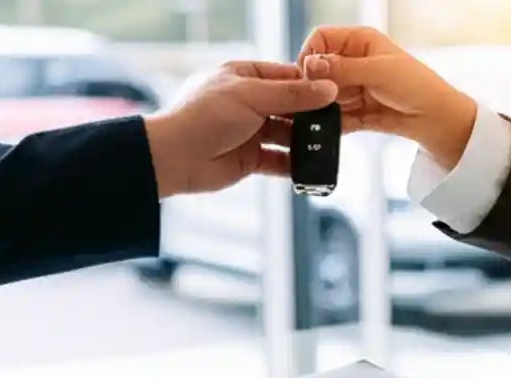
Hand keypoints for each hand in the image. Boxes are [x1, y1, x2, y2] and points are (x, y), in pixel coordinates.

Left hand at [143, 61, 338, 197]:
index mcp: (244, 77)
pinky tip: (311, 168)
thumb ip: (292, 95)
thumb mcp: (251, 96)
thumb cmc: (204, 117)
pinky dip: (294, 165)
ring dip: (305, 142)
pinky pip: (278, 161)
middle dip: (311, 116)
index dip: (310, 85)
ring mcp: (249, 131)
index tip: (334, 95)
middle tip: (336, 123)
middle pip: (290, 107)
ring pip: (286, 134)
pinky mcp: (249, 158)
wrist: (174, 157)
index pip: (286, 77)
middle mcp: (248, 102)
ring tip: (326, 148)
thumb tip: (328, 89)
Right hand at [299, 27, 477, 169]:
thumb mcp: (378, 71)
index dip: (312, 55)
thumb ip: (342, 69)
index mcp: (360, 42)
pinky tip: (334, 128)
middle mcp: (355, 62)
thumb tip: (311, 66)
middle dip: (317, 86)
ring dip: (324, 106)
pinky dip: (333, 123)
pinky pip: (336, 117)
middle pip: (320, 70)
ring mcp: (355, 88)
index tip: (308, 75)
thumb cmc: (418, 86)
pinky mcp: (357, 112)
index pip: (322, 39)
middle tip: (318, 100)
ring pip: (324, 95)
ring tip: (328, 115)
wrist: (437, 120)